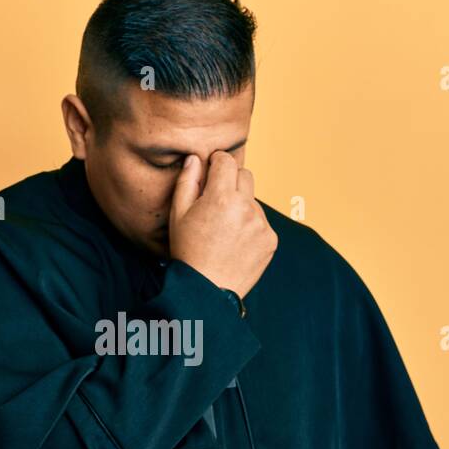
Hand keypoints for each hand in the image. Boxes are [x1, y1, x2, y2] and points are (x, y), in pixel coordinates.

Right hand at [168, 150, 276, 299]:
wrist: (207, 290)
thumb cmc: (188, 251)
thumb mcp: (178, 215)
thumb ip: (187, 182)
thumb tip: (195, 158)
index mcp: (221, 198)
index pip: (227, 161)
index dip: (217, 162)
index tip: (212, 168)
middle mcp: (245, 208)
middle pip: (245, 175)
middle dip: (231, 180)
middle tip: (216, 199)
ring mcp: (261, 224)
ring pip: (253, 200)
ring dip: (241, 205)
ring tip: (224, 229)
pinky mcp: (270, 239)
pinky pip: (261, 221)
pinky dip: (250, 225)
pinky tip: (235, 242)